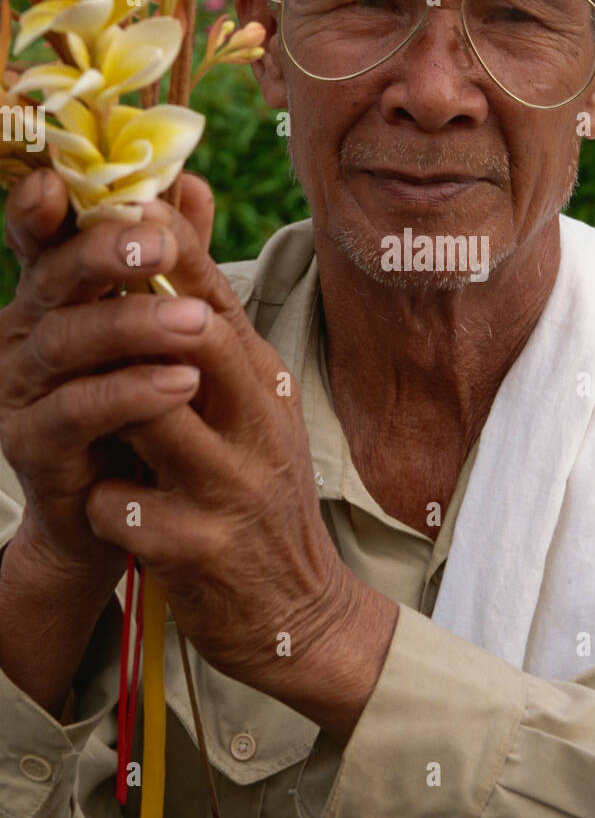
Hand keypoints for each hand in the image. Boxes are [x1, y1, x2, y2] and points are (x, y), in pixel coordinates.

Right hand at [0, 170, 211, 590]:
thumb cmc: (144, 403)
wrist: (126, 509)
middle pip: (53, 278)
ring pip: (65, 342)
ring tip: (197, 321)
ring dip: (131, 326)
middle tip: (161, 242)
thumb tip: (191, 180)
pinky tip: (180, 382)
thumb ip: (174, 257)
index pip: (40, 237)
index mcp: (53, 293)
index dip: (40, 206)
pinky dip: (128, 393)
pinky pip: (74, 411)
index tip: (61, 181)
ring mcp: (20, 388)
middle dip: (104, 254)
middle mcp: (25, 331)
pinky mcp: (29, 444)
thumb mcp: (162, 325)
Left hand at [72, 189, 397, 742]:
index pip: (213, 294)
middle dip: (128, 308)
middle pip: (193, 335)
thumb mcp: (253, 409)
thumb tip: (189, 240)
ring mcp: (231, 485)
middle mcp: (255, 423)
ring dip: (106, 402)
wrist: (297, 611)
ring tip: (82, 408)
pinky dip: (102, 500)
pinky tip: (105, 505)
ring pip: (152, 412)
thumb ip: (214, 334)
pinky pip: (122, 505)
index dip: (161, 244)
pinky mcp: (200, 547)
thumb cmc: (256, 492)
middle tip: (73, 293)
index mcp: (262, 382)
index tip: (112, 206)